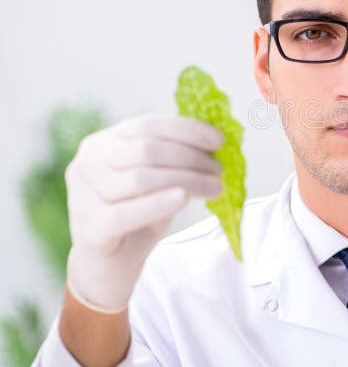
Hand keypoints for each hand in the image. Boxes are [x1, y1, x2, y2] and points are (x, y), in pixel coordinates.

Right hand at [65, 114, 224, 312]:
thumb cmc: (136, 216)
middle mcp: (87, 163)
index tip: (219, 140)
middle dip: (190, 157)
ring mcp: (83, 195)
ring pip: (142, 178)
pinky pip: (128, 212)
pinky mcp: (90, 227)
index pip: (148, 125)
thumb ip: (172, 160)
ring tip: (215, 187)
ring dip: (187, 180)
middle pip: (147, 150)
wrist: (108, 266)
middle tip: (219, 170)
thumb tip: (213, 143)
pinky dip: (159, 203)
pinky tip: (184, 198)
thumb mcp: (155, 182)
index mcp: (103, 143)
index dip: (187, 130)